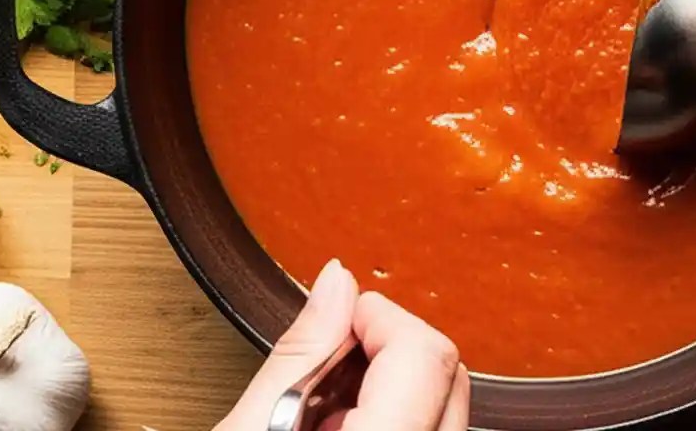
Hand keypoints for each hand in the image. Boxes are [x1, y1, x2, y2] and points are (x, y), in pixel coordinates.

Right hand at [215, 260, 469, 430]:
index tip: (336, 315)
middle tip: (329, 360)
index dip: (377, 316)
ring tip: (329, 412)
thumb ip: (297, 355)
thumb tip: (336, 280)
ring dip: (396, 384)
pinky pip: (436, 426)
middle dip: (390, 347)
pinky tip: (346, 429)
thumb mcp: (248, 429)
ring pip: (447, 399)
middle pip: (447, 371)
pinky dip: (402, 413)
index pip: (423, 352)